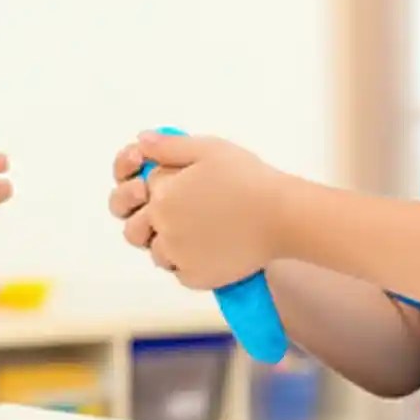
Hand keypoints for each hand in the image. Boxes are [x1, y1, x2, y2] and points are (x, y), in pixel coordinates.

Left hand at [119, 131, 287, 289]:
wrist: (282, 216)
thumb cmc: (248, 178)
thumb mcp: (208, 149)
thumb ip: (169, 146)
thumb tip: (140, 142)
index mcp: (162, 195)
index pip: (144, 190)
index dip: (163, 185)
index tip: (186, 185)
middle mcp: (163, 227)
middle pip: (137, 227)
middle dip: (152, 219)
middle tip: (186, 213)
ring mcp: (178, 256)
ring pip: (157, 253)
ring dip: (169, 244)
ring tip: (201, 232)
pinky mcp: (195, 277)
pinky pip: (180, 273)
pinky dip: (190, 264)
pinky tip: (212, 249)